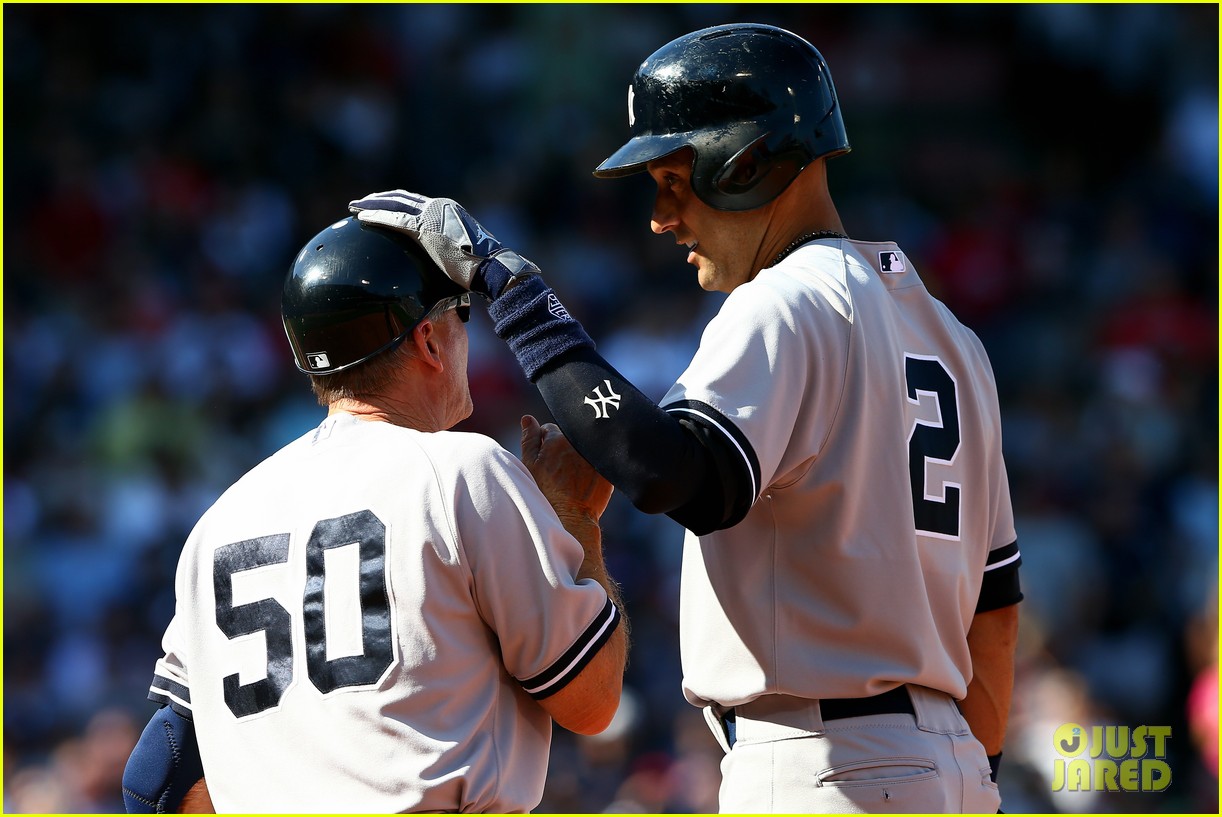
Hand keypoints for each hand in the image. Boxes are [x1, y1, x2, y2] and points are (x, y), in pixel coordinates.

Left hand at [348, 189, 538, 297]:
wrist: (491, 266)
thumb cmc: (480, 266)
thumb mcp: (461, 250)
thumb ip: (446, 248)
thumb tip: (441, 262)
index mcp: (447, 209)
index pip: (416, 201)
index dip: (396, 201)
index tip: (381, 203)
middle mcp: (439, 206)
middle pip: (402, 198)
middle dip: (380, 199)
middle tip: (361, 202)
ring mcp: (432, 215)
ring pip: (395, 204)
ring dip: (372, 205)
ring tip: (355, 207)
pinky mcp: (425, 228)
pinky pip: (395, 220)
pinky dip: (377, 217)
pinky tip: (362, 219)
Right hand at [519, 414, 612, 521]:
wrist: (570, 517)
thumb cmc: (545, 492)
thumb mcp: (530, 465)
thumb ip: (529, 439)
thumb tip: (528, 418)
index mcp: (558, 438)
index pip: (551, 429)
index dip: (545, 442)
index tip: (546, 457)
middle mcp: (579, 442)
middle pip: (569, 437)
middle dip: (564, 447)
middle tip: (560, 468)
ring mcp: (595, 454)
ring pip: (584, 447)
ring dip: (579, 454)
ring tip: (573, 475)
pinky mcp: (607, 467)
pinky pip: (599, 460)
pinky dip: (593, 466)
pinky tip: (585, 481)